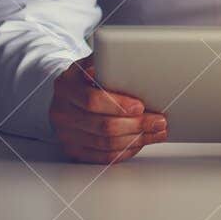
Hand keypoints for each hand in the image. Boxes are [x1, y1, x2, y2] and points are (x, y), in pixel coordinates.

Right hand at [49, 59, 166, 163]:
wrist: (66, 94)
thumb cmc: (85, 78)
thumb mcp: (92, 63)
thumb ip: (108, 63)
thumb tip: (135, 63)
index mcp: (66, 87)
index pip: (92, 100)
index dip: (119, 105)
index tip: (140, 107)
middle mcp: (62, 112)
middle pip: (103, 126)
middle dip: (136, 125)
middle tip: (158, 121)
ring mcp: (66, 134)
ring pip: (106, 144)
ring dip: (136, 139)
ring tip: (156, 131)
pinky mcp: (74, 150)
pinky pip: (103, 157)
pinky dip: (126, 151)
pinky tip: (140, 142)